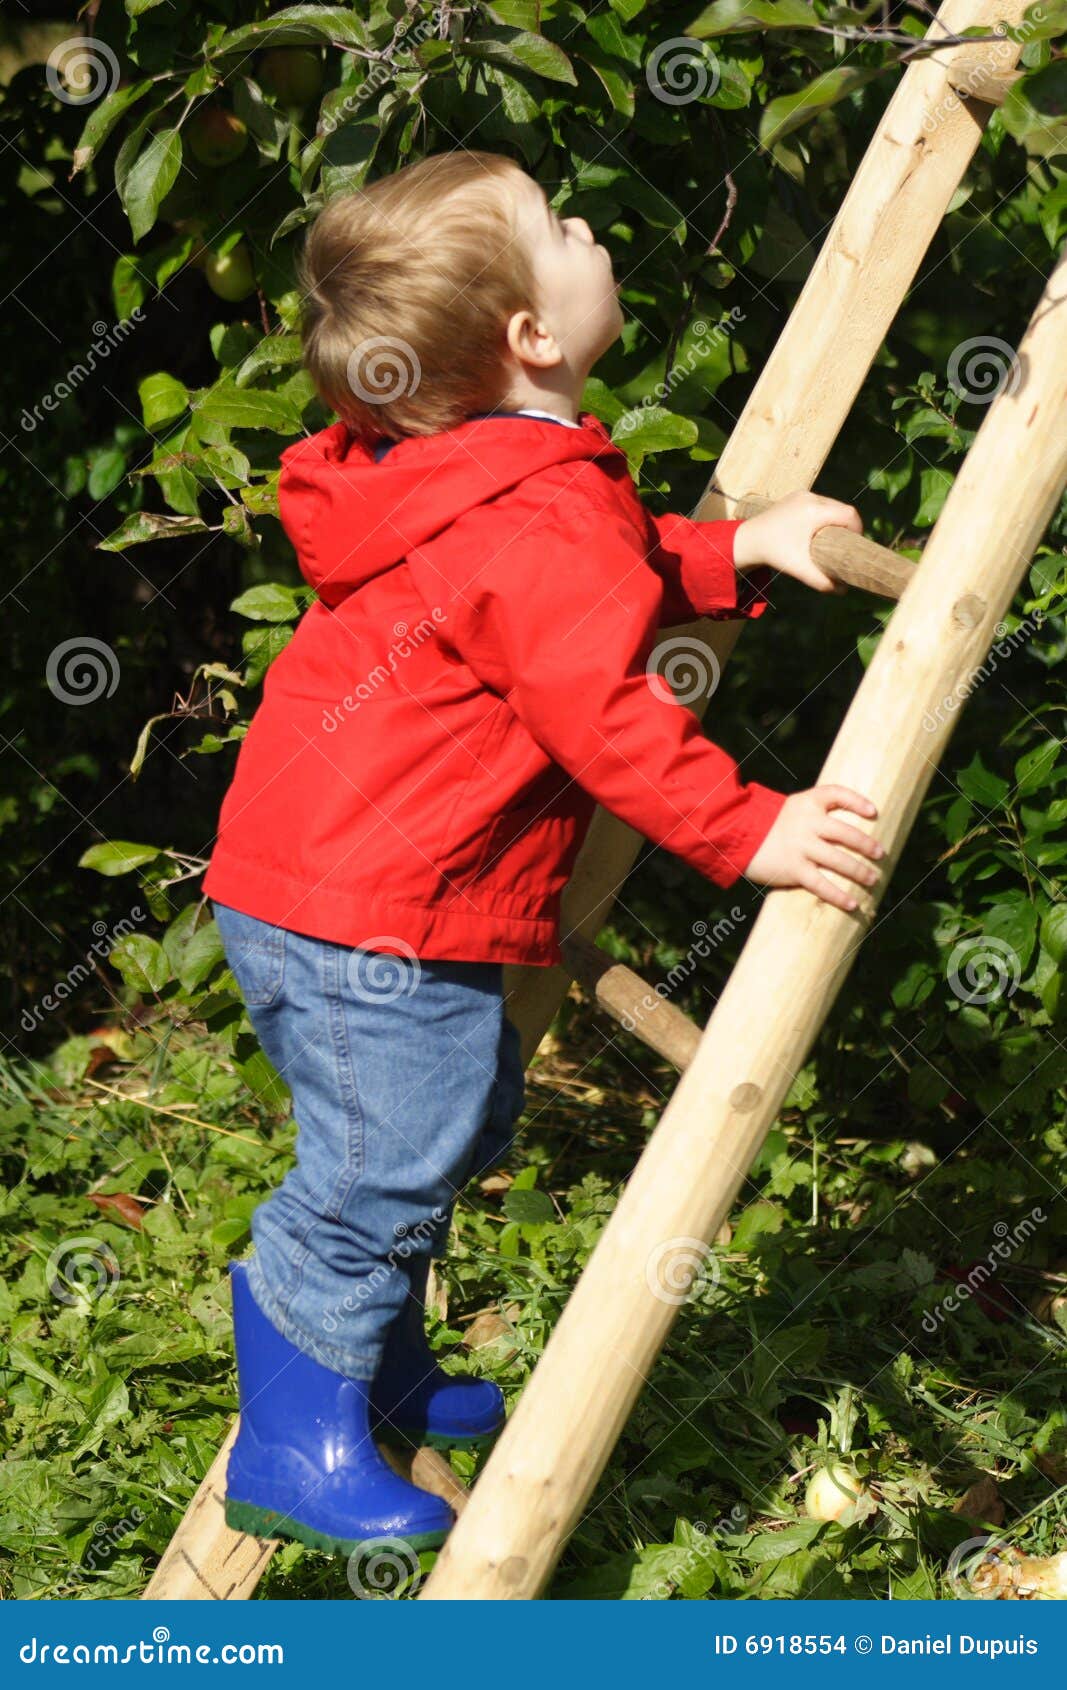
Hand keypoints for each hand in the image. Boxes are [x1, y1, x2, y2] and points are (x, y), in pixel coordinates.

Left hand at [733, 491, 862, 593]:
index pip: (849, 515)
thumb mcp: (800, 569)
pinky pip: (820, 503)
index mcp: (814, 511)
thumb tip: (843, 590)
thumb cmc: (775, 554)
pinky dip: (825, 515)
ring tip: (834, 539)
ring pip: (832, 504)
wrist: (748, 540)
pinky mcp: (797, 496)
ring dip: (837, 520)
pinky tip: (821, 531)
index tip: (854, 546)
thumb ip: (822, 582)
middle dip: (848, 526)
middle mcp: (810, 498)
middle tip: (845, 545)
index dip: (858, 530)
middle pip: (842, 508)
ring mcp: (803, 494)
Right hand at [743, 785, 883, 911]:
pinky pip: (821, 884)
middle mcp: (807, 823)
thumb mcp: (791, 809)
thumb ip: (814, 813)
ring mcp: (801, 847)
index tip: (873, 812)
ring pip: (838, 860)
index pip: (837, 794)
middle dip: (866, 844)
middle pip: (845, 833)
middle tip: (880, 853)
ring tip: (873, 880)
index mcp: (807, 803)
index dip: (857, 802)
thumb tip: (845, 831)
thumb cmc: (769, 824)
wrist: (737, 836)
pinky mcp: (793, 869)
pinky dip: (838, 895)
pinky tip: (852, 904)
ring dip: (859, 871)